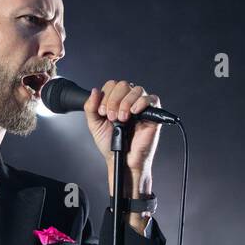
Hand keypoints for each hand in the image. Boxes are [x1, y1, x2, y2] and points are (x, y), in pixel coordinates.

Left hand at [82, 80, 162, 197]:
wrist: (120, 159)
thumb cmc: (110, 144)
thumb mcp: (94, 125)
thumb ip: (91, 108)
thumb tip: (94, 91)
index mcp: (115, 101)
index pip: (112, 85)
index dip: (106, 96)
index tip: (102, 112)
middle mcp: (128, 101)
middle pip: (123, 85)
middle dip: (114, 100)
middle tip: (111, 117)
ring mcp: (141, 106)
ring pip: (136, 90)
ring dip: (126, 103)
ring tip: (122, 119)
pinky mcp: (153, 113)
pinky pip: (152, 99)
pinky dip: (141, 102)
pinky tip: (134, 113)